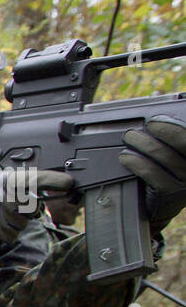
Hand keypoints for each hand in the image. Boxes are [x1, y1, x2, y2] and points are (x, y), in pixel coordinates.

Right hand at [0, 168, 68, 251]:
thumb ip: (9, 185)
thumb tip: (36, 189)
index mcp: (2, 180)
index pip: (35, 178)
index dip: (55, 180)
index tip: (69, 183)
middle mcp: (4, 195)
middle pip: (33, 206)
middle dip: (27, 211)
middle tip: (8, 210)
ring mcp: (2, 213)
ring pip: (25, 222)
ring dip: (14, 224)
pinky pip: (14, 235)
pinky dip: (5, 235)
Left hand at [120, 116, 185, 231]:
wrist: (158, 208)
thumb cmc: (164, 171)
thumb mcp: (169, 148)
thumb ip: (167, 127)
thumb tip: (156, 98)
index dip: (175, 126)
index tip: (156, 119)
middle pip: (184, 143)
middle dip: (162, 130)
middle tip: (142, 124)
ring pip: (166, 157)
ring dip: (144, 145)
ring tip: (129, 137)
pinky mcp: (172, 195)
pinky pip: (155, 176)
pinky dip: (138, 164)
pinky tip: (126, 157)